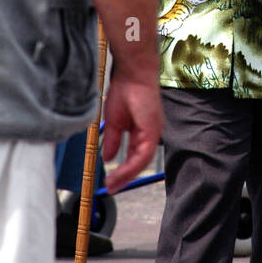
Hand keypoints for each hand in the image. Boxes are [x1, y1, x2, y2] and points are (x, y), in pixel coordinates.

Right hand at [99, 71, 162, 192]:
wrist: (131, 74)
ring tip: (112, 185)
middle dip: (124, 177)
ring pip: (142, 161)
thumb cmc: (125, 91)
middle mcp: (151, 134)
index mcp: (143, 131)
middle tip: (111, 188)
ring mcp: (154, 132)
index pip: (134, 156)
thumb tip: (108, 158)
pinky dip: (131, 166)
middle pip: (139, 162)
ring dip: (126, 175)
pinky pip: (143, 154)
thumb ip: (114, 141)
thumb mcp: (114, 122)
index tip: (111, 181)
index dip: (123, 169)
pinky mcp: (153, 130)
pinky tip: (120, 173)